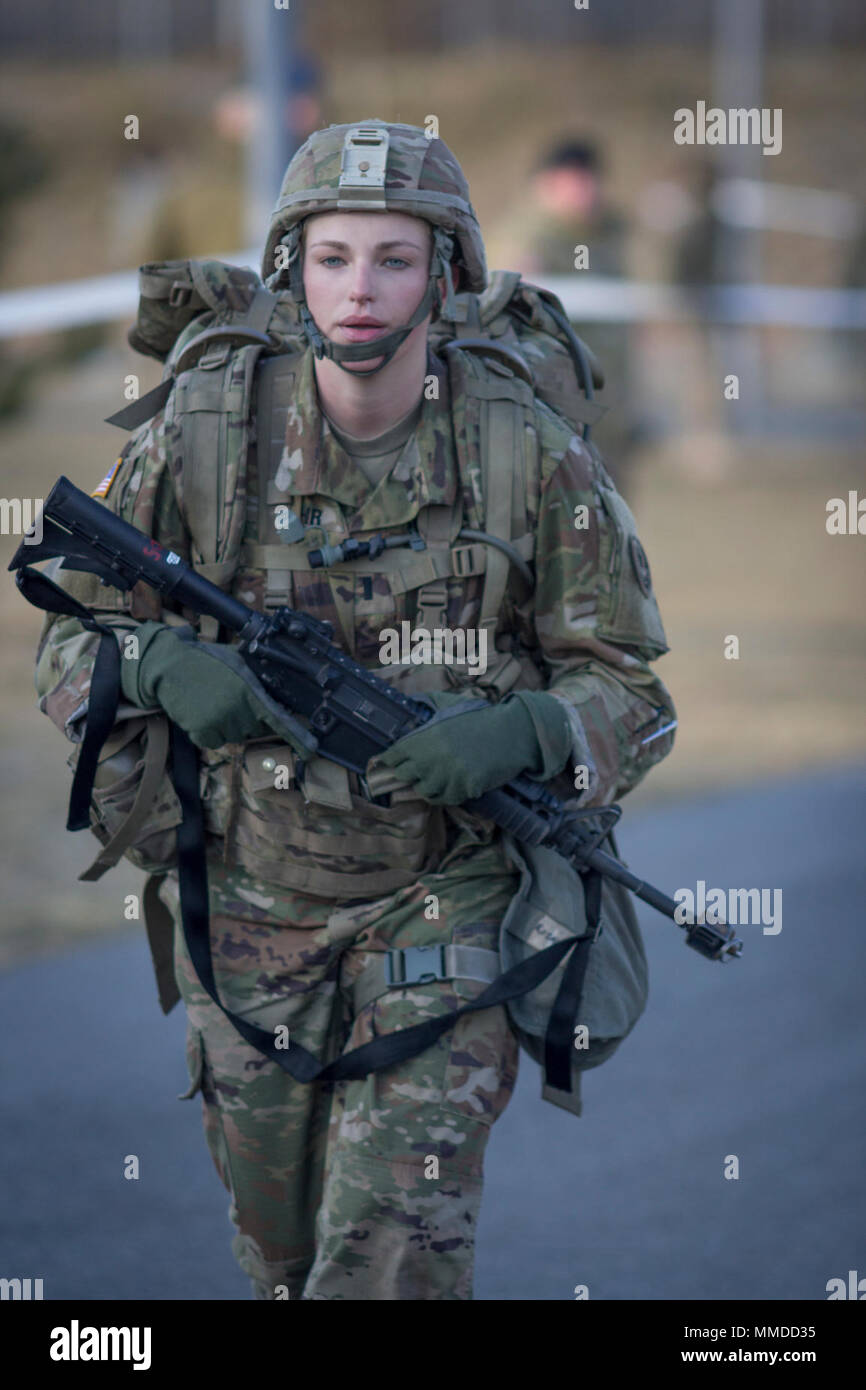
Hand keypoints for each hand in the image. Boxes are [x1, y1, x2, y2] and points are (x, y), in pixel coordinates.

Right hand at [120, 621, 302, 750]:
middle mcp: (238, 710)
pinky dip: (211, 731)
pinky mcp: (203, 733)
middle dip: (248, 718)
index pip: (279, 719)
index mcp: (250, 691)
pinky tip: (202, 711)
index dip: (298, 737)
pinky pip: (216, 741)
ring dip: (228, 724)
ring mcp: (220, 723)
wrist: (169, 666)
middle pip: (255, 728)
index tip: (312, 750)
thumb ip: (257, 682)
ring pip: (235, 735)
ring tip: (212, 701)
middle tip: (230, 698)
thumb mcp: (238, 662)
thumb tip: (275, 699)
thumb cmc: (206, 661)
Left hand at [373, 690, 572, 804]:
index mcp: (425, 736)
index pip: (393, 756)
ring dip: (429, 785)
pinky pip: (446, 799)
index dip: (391, 759)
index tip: (392, 761)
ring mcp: (448, 775)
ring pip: (424, 791)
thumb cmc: (480, 719)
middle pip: (404, 775)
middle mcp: (432, 757)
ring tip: (439, 777)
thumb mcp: (450, 708)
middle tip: (420, 769)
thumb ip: (427, 709)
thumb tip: (408, 703)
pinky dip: (448, 794)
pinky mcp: (465, 789)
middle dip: (411, 772)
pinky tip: (455, 783)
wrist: (512, 732)